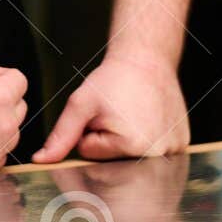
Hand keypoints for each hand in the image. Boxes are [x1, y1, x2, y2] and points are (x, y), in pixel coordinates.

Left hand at [31, 53, 188, 161]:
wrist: (147, 59)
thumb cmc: (114, 79)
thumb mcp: (81, 104)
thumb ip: (61, 136)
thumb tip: (40, 160)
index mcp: (132, 148)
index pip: (90, 153)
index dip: (90, 131)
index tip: (103, 112)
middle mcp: (157, 155)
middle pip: (111, 162)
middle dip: (106, 141)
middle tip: (117, 113)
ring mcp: (174, 151)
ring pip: (130, 158)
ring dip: (125, 142)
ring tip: (133, 115)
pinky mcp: (182, 145)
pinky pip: (151, 153)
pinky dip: (146, 140)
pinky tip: (148, 119)